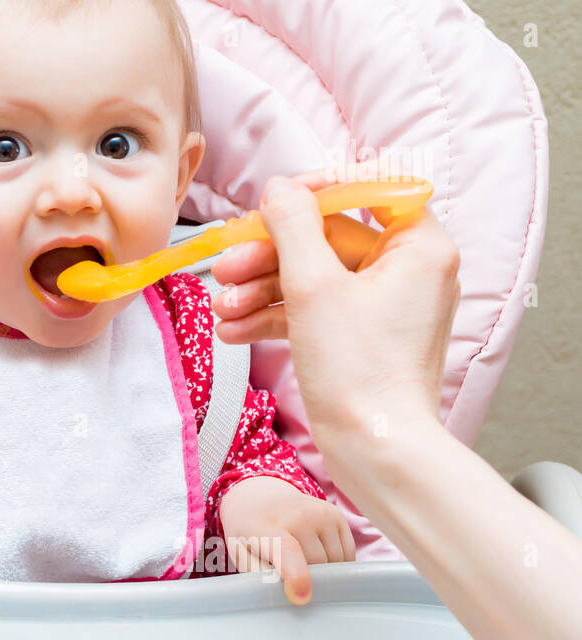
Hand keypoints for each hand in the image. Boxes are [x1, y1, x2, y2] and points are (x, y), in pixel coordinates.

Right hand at [209, 163, 460, 437]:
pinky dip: (274, 317)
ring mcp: (384, 307)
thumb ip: (293, 226)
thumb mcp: (313, 286)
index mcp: (418, 247)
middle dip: (268, 255)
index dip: (318, 190)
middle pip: (327, 238)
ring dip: (260, 290)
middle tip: (226, 268)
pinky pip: (314, 311)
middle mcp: (409, 271)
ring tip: (221, 309)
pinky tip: (233, 332)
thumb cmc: (359, 370)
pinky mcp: (361, 339)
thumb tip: (279, 188)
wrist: (376, 450)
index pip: (371, 189)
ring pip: (313, 277)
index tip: (273, 202)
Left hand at [218, 476, 355, 604]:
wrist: (259, 498)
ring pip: (336, 562)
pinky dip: (336, 563)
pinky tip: (316, 556)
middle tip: (288, 572)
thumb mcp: (242, 556)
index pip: (287, 550)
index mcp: (266, 526)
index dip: (297, 576)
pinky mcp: (336, 515)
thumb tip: (289, 598)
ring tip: (299, 559)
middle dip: (308, 578)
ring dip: (324, 572)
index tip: (300, 598)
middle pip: (317, 565)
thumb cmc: (249, 534)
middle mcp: (298, 514)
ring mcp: (320, 513)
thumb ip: (261, 578)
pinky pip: (347, 554)